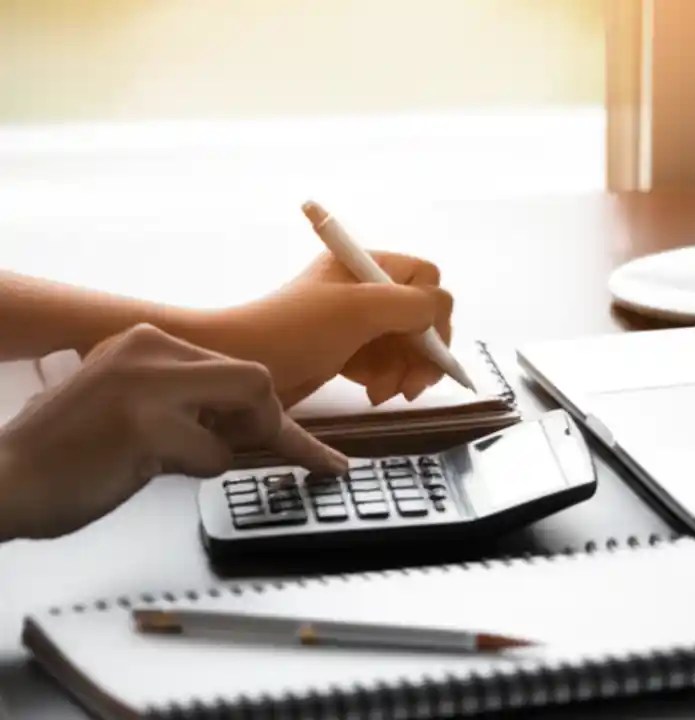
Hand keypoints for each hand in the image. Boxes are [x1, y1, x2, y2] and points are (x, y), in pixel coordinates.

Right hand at [0, 324, 345, 540]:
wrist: (5, 480)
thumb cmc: (67, 455)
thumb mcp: (133, 406)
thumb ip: (189, 403)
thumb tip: (250, 422)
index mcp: (148, 342)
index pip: (236, 370)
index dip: (271, 415)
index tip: (321, 455)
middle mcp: (152, 349)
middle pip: (256, 383)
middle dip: (266, 426)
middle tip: (230, 450)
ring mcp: (149, 383)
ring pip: (248, 411)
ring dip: (216, 452)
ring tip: (154, 456)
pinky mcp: (147, 423)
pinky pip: (215, 455)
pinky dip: (193, 471)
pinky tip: (141, 467)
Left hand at [198, 252, 452, 407]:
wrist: (239, 367)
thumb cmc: (296, 331)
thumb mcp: (361, 309)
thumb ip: (413, 304)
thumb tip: (441, 312)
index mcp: (366, 265)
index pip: (426, 281)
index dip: (434, 315)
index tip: (426, 347)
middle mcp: (364, 289)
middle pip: (420, 318)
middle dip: (422, 352)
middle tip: (414, 385)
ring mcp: (354, 322)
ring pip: (406, 346)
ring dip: (405, 372)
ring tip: (385, 393)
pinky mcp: (344, 352)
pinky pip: (384, 363)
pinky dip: (386, 380)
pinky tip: (372, 393)